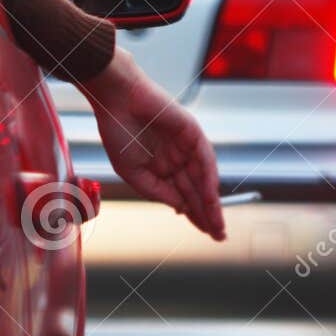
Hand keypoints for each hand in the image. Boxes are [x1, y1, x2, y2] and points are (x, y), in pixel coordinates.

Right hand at [77, 49, 225, 240]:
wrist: (116, 100)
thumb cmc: (118, 132)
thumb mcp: (132, 173)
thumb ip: (157, 192)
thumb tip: (180, 208)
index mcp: (162, 169)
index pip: (184, 196)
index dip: (194, 215)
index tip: (206, 233)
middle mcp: (177, 159)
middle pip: (197, 191)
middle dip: (208, 214)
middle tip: (219, 236)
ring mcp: (186, 146)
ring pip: (204, 179)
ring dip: (211, 202)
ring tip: (217, 224)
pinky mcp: (192, 132)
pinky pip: (205, 158)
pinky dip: (209, 178)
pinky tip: (212, 197)